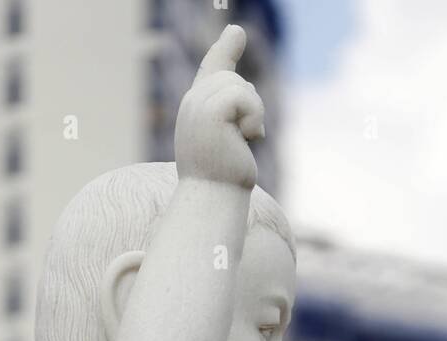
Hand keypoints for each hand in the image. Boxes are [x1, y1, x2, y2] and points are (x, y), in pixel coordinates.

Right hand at [175, 25, 264, 189]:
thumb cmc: (222, 184)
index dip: (225, 50)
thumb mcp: (230, 147)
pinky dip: (254, 117)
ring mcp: (198, 106)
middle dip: (250, 104)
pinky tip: (248, 138)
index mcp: (195, 111)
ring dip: (254, 114)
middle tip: (249, 136)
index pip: (212, 72)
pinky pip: (243, 97)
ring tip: (244, 140)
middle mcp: (192, 104)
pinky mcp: (210, 112)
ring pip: (239, 86)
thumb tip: (254, 111)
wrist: (213, 201)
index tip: (237, 32)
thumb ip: (236, 124)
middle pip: (232, 78)